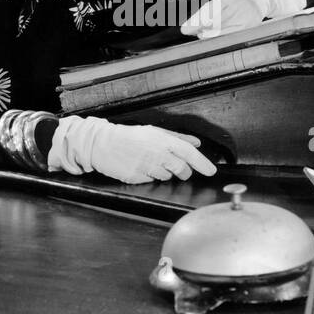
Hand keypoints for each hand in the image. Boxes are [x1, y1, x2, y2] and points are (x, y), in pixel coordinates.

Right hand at [50, 116, 217, 183]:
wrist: (102, 144)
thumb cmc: (129, 137)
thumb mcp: (154, 132)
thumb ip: (178, 138)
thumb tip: (196, 143)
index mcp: (162, 140)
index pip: (189, 154)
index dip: (202, 164)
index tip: (211, 171)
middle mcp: (156, 154)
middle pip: (182, 170)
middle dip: (184, 171)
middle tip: (177, 167)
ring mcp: (146, 167)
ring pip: (167, 177)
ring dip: (165, 172)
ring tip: (152, 162)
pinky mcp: (136, 178)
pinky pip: (151, 181)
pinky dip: (151, 176)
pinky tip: (142, 167)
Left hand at [179, 0, 305, 38]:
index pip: (209, 12)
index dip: (196, 23)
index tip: (184, 29)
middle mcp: (236, 9)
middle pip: (212, 26)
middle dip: (198, 30)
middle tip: (189, 29)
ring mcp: (243, 21)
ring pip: (219, 35)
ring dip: (206, 34)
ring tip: (204, 28)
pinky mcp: (247, 30)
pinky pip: (227, 38)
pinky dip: (218, 37)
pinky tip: (216, 31)